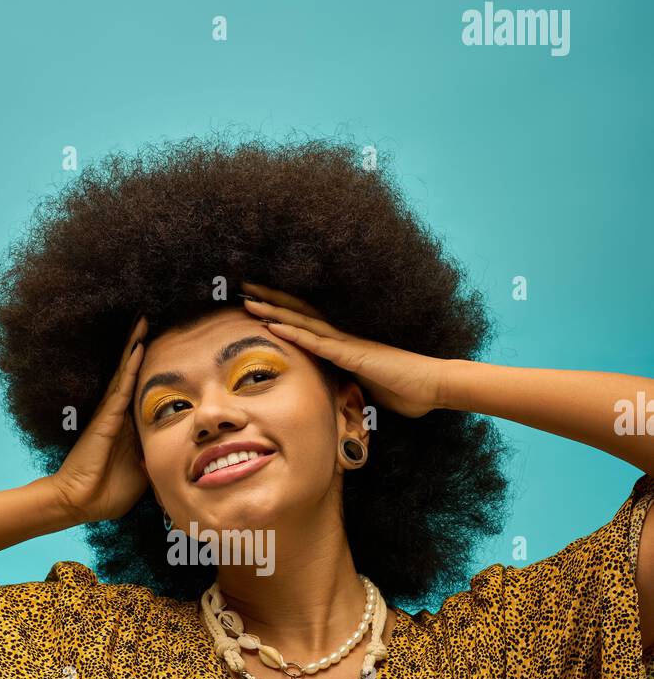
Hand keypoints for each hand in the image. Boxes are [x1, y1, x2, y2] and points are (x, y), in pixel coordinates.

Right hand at [51, 315, 150, 522]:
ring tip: (142, 321)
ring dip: (133, 347)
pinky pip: (121, 389)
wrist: (81, 503)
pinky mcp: (105, 420)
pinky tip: (137, 348)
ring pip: (125, 373)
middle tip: (148, 318)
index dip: (151, 368)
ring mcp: (110, 415)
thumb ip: (157, 458)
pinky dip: (129, 368)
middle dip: (139, 346)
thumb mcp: (144, 473)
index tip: (165, 347)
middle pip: (130, 373)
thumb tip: (180, 454)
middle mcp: (118, 415)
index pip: (143, 391)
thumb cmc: (108, 492)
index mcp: (128, 426)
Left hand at [240, 280, 446, 418]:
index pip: (307, 324)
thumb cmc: (408, 390)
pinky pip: (318, 343)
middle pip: (300, 314)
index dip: (282, 312)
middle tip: (244, 287)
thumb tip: (338, 392)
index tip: (259, 302)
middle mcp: (343, 338)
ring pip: (303, 322)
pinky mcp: (353, 356)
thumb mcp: (369, 389)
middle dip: (271, 300)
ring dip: (274, 311)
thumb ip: (351, 385)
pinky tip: (273, 325)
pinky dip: (294, 333)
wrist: (435, 386)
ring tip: (248, 298)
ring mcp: (348, 344)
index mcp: (345, 346)